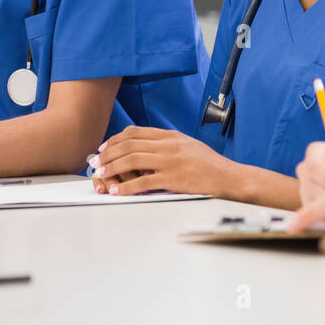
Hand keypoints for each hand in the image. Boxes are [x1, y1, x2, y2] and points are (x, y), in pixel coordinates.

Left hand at [88, 126, 233, 196]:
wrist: (229, 178)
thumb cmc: (210, 166)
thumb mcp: (188, 146)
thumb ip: (167, 145)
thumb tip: (146, 149)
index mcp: (171, 136)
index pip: (135, 132)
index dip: (115, 140)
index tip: (104, 148)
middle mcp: (169, 145)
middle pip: (130, 144)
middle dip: (108, 153)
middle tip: (95, 162)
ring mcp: (171, 161)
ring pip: (132, 160)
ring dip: (112, 167)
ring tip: (101, 175)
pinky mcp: (174, 179)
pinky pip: (144, 182)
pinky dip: (127, 187)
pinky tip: (118, 191)